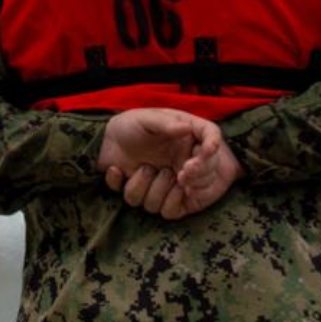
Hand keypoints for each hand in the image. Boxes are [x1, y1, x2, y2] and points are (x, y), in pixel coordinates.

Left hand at [98, 109, 242, 218]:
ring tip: (144, 167)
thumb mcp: (148, 117)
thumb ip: (167, 123)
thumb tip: (186, 128)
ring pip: (166, 203)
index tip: (191, 167)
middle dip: (190, 183)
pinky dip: (128, 186)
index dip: (206, 164)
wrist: (109, 135)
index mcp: (188, 145)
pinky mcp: (142, 193)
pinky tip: (118, 170)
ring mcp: (162, 184)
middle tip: (180, 176)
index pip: (211, 155)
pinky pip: (141, 203)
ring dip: (154, 187)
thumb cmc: (134, 123)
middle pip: (201, 184)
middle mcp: (179, 167)